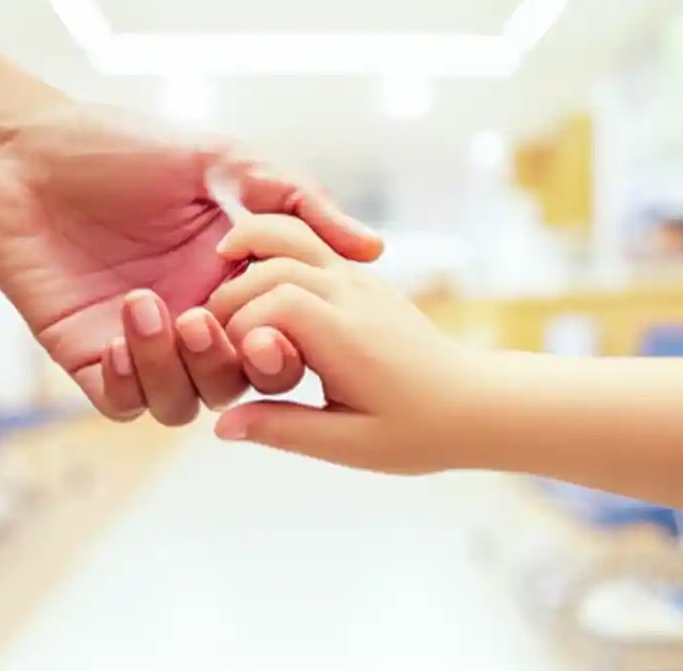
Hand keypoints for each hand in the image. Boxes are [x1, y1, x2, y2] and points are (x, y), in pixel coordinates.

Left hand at [0, 104, 381, 424]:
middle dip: (229, 365)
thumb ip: (297, 203)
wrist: (27, 151)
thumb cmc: (124, 148)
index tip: (273, 325)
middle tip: (205, 319)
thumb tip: (373, 247)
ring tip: (150, 307)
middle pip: (236, 385)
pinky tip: (117, 335)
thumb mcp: (224, 162)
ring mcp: (141, 343)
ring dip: (174, 368)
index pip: (279, 342)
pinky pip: (120, 401)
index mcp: (234, 283)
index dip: (285, 347)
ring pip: (182, 402)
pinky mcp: (87, 355)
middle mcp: (194, 320)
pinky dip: (128, 383)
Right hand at [205, 215, 481, 474]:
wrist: (476, 402)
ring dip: (250, 248)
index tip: (227, 369)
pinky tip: (251, 272)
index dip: (236, 332)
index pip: (270, 306)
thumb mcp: (351, 445)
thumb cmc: (419, 431)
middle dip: (231, 296)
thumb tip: (222, 427)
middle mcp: (351, 296)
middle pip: (272, 267)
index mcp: (346, 336)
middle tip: (206, 335)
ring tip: (218, 267)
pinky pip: (311, 242)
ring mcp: (359, 280)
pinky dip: (274, 246)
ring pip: (292, 238)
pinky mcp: (362, 278)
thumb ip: (285, 429)